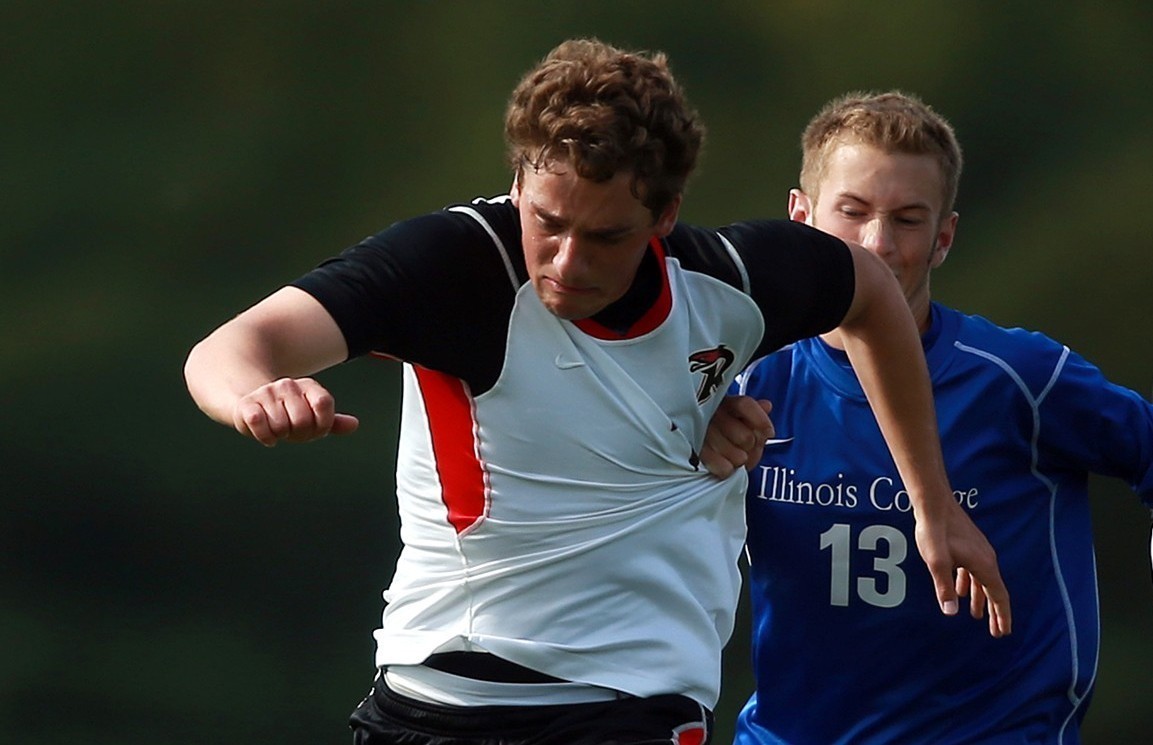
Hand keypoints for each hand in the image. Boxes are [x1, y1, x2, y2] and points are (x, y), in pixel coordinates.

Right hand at [232, 377, 359, 445]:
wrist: (251, 405)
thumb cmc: (288, 415)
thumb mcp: (312, 417)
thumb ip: (332, 422)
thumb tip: (354, 425)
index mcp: (309, 386)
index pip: (324, 404)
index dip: (322, 424)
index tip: (316, 429)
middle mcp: (288, 385)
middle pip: (302, 421)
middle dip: (299, 434)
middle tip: (292, 431)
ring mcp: (267, 393)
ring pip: (281, 427)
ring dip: (280, 436)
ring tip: (277, 429)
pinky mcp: (247, 405)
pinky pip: (258, 425)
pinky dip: (265, 437)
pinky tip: (266, 435)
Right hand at [699, 396, 773, 477]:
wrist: (684, 437)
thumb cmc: (716, 426)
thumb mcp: (735, 415)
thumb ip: (753, 412)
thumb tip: (767, 405)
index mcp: (722, 403)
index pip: (745, 405)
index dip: (760, 420)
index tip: (770, 432)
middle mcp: (710, 415)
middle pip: (746, 437)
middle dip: (750, 447)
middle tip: (746, 449)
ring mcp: (701, 435)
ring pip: (738, 455)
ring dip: (740, 460)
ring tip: (735, 458)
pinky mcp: (695, 454)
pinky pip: (723, 468)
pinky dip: (728, 470)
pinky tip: (726, 466)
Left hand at [914, 501, 1011, 636]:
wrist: (934, 504)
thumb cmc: (935, 531)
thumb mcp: (936, 562)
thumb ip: (944, 587)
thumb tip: (951, 612)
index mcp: (983, 565)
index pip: (998, 596)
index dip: (1001, 615)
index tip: (1003, 632)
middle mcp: (986, 559)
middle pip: (993, 590)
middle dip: (994, 612)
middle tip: (996, 631)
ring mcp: (978, 551)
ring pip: (982, 580)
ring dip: (980, 598)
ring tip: (975, 615)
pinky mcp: (969, 546)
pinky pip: (973, 570)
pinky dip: (970, 583)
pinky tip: (961, 591)